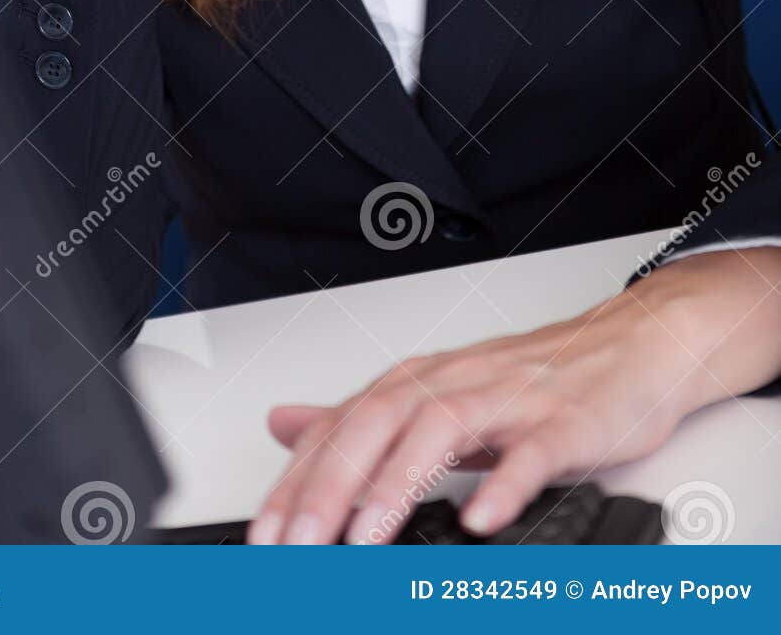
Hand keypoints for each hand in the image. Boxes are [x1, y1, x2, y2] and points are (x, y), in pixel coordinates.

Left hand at [246, 246, 780, 543]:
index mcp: (418, 381)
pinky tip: (480, 522)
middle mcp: (453, 382)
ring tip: (365, 541)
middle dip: (330, 489)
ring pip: (438, 432)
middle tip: (298, 549)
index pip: (340, 428)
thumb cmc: (535, 378)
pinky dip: (503, 487)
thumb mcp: (436, 394)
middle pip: (376, 425)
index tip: (264, 537)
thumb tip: (285, 424)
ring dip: (396, 487)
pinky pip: (530, 455)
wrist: (630, 346)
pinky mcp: (564, 422)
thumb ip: (361, 417)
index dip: (296, 482)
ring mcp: (508, 399)